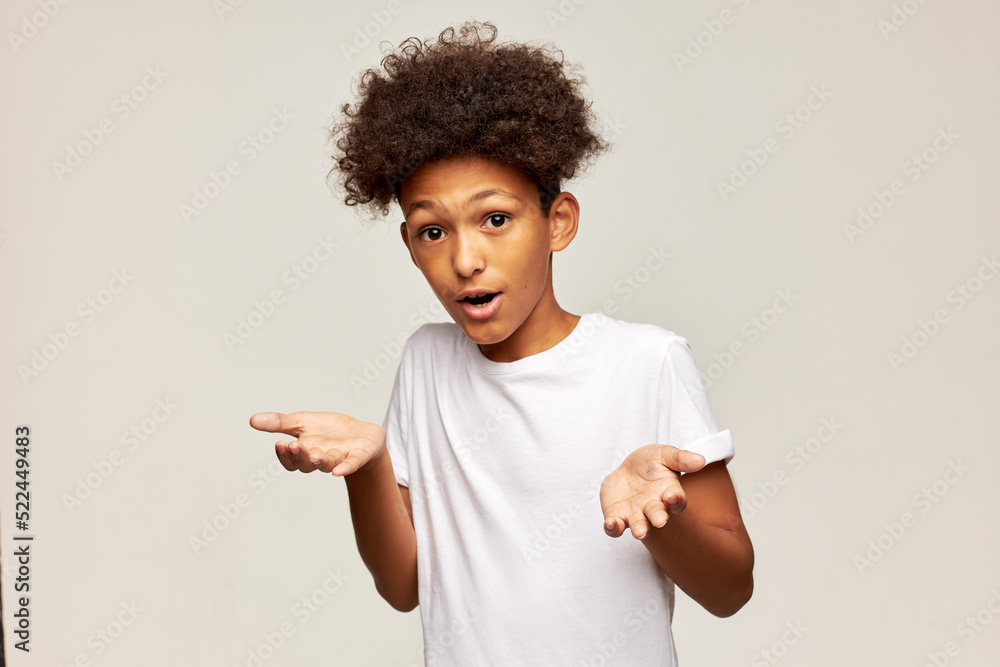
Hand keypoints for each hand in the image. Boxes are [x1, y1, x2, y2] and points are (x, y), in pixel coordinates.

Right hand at [249, 411, 385, 476]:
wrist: (361, 434)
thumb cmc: (329, 431)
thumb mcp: (303, 422)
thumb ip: (280, 422)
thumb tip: (252, 420)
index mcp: (305, 452)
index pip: (291, 461)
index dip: (285, 456)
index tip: (280, 444)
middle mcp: (321, 459)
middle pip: (307, 464)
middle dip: (300, 456)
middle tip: (294, 445)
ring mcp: (340, 458)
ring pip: (328, 463)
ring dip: (321, 461)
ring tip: (315, 456)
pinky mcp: (359, 455)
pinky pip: (352, 463)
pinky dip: (346, 467)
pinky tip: (339, 471)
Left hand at [600, 444, 706, 539]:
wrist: (628, 471)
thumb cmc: (651, 464)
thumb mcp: (665, 455)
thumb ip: (680, 458)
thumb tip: (701, 460)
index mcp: (668, 492)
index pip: (676, 499)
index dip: (676, 500)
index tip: (672, 497)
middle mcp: (653, 507)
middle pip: (658, 514)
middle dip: (659, 517)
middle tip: (660, 521)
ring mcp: (635, 513)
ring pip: (639, 525)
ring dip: (640, 529)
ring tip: (640, 532)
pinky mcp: (617, 516)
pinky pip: (615, 526)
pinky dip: (613, 528)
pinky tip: (609, 524)